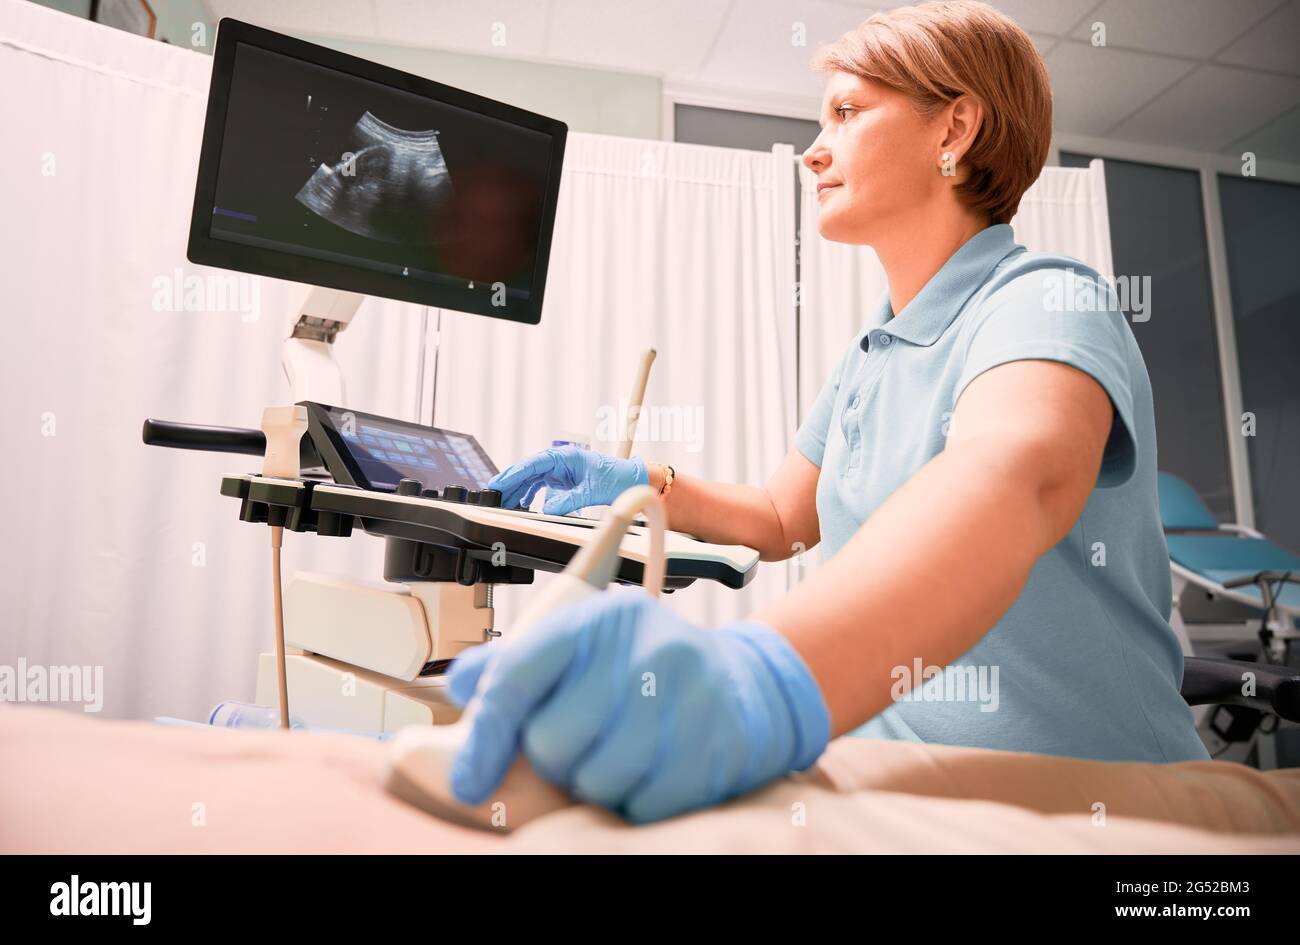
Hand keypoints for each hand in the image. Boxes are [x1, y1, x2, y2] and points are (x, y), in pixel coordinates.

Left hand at [446, 590, 830, 823]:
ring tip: (623, 755)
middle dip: (557, 758)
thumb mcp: (586, 648)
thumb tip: (457, 686)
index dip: (485, 735)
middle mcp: (645, 647)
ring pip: (593, 779)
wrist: (746, 687)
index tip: (468, 781)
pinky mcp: (714, 745)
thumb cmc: (646, 673)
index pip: (517, 675)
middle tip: (586, 744)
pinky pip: (641, 806)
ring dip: (597, 783)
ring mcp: (686, 696)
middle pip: (549, 741)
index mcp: (602, 618)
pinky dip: (638, 802)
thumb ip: (518, 665)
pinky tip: (655, 771)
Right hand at [487, 446, 647, 515]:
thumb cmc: (616, 478)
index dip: (514, 474)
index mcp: (565, 456)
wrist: (631, 481)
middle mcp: (560, 461)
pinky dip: (531, 495)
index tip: (499, 483)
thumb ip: (567, 501)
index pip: (533, 464)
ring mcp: (560, 470)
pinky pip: (541, 486)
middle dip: (511, 483)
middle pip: (528, 471)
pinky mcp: (563, 479)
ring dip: (519, 491)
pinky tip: (522, 504)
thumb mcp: (591, 492)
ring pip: (532, 479)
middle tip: (493, 495)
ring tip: (504, 503)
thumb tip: (547, 510)